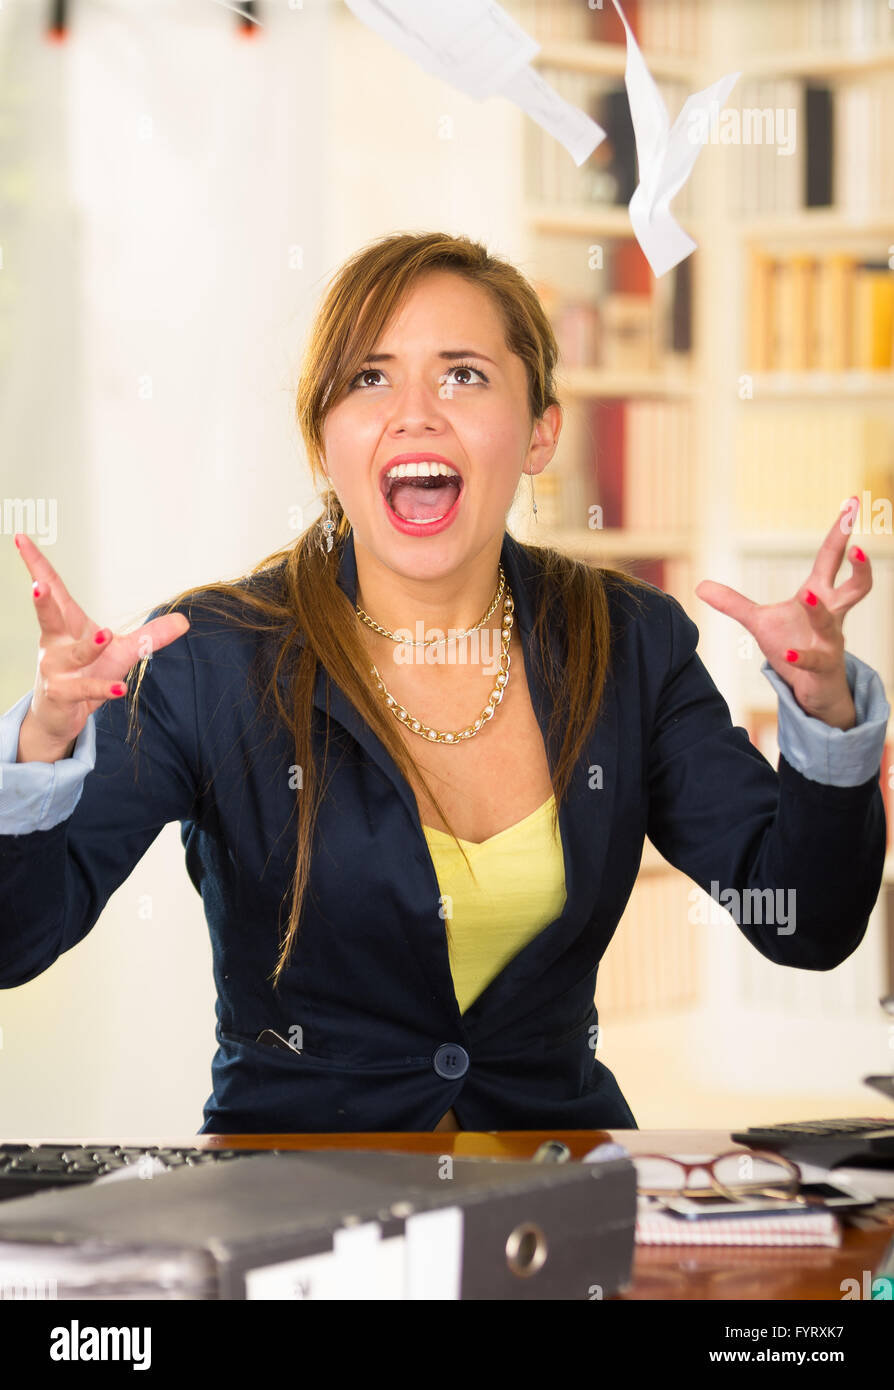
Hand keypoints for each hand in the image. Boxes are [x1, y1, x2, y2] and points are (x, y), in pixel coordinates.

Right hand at [14, 532, 190, 750]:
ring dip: (89, 646)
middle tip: (38, 586)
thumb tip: (184, 620)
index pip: (52, 589)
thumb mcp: (122, 651)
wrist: (60, 716)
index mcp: (66, 625)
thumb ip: (151, 636)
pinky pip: (85, 689)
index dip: (36, 564)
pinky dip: (102, 688)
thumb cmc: (86, 674)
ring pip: (74, 655)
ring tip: (105, 635)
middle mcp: (56, 644)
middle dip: (43, 602)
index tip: (21, 538)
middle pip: (49, 618)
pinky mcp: (63, 695)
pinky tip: (119, 688)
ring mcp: (57, 670)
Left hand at [693, 496, 869, 727]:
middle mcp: (831, 615)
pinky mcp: (822, 668)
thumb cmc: (793, 646)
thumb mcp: (759, 622)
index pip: (831, 559)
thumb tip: (700, 585)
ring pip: (832, 623)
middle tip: (858, 547)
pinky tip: (785, 653)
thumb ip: (733, 603)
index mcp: (818, 595)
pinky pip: (814, 660)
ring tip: (807, 596)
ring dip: (820, 611)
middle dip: (860, 568)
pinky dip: (799, 657)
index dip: (840, 532)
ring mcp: (830, 642)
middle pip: (855, 588)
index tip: (851, 503)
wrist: (813, 689)